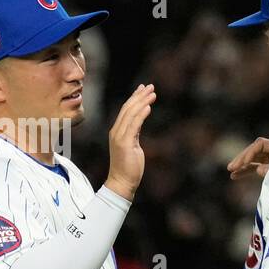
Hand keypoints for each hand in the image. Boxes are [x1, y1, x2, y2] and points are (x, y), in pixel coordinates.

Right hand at [104, 83, 156, 200]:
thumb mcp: (132, 146)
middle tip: (150, 86)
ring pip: (130, 114)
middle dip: (139, 96)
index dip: (134, 98)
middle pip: (127, 108)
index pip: (126, 110)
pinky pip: (133, 125)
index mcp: (117, 131)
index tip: (143, 89)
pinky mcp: (124, 143)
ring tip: (152, 93)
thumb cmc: (128, 167)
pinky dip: (141, 114)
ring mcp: (119, 137)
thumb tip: (138, 126)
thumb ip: (133, 134)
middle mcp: (116, 131)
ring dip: (142, 102)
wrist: (121, 182)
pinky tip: (148, 106)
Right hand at [228, 136, 268, 179]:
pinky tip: (234, 176)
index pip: (260, 144)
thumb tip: (258, 169)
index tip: (246, 162)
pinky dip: (245, 171)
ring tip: (230, 170)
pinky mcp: (267, 166)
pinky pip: (253, 167)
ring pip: (251, 159)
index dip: (251, 152)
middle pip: (253, 150)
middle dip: (242, 158)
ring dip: (240, 165)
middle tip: (231, 167)